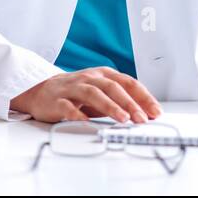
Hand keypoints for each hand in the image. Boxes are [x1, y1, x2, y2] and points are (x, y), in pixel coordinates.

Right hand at [11, 67, 162, 123]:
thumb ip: (120, 101)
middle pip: (113, 87)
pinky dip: (78, 114)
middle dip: (130, 103)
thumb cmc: (76, 93)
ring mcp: (73, 88)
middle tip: (142, 118)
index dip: (143, 97)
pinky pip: (68, 106)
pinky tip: (87, 122)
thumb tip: (144, 114)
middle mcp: (90, 78)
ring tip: (123, 119)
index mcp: (103, 75)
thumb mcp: (101, 93)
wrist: (42, 91)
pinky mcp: (58, 100)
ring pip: (94, 93)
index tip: (155, 111)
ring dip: (110, 106)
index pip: (128, 82)